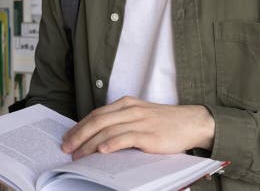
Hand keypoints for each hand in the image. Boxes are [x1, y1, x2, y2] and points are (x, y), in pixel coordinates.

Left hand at [60, 96, 214, 159]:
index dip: (80, 126)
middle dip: (79, 135)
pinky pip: (125, 138)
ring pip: (107, 131)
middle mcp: (130, 110)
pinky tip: (101, 151)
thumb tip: (98, 138)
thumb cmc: (166, 122)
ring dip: (89, 144)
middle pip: (97, 121)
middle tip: (67, 147)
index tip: (68, 137)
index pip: (96, 114)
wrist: (192, 122)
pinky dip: (111, 145)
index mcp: (126, 104)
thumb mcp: (140, 116)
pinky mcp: (149, 135)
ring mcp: (139, 121)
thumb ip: (122, 122)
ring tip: (78, 155)